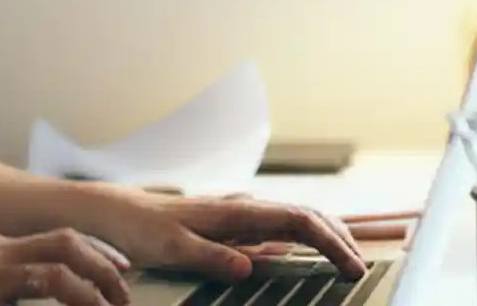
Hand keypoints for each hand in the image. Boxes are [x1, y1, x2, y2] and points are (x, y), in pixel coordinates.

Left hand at [90, 190, 367, 283]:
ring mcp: (238, 214)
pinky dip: (303, 237)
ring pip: (295, 218)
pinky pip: (277, 227)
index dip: (330, 242)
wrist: (116, 211)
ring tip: (346, 259)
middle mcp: (242, 208)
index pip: (298, 221)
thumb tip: (250, 266)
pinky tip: (307, 252)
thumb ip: (211, 257)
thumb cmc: (141, 229)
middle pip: (306, 215)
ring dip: (324, 235)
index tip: (351, 267)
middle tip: (360, 268)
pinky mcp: (231, 224)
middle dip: (338, 238)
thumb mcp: (172, 248)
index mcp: (235, 212)